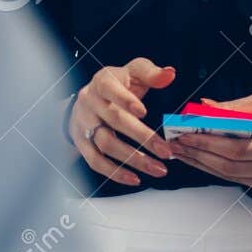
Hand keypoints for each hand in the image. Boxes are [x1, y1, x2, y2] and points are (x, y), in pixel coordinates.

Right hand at [68, 57, 174, 185]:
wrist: (88, 99)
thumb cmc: (117, 84)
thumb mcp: (133, 72)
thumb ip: (151, 73)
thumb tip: (169, 74)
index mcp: (102, 82)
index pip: (110, 89)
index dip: (125, 100)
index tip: (143, 112)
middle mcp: (89, 102)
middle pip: (114, 120)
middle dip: (142, 137)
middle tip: (165, 151)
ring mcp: (83, 124)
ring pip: (106, 143)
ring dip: (133, 159)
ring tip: (157, 168)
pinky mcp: (82, 144)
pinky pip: (95, 161)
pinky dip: (115, 173)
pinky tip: (135, 178)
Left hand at [169, 91, 251, 197]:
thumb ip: (235, 108)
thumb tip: (203, 108)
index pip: (236, 151)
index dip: (207, 144)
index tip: (184, 135)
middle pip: (231, 168)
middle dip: (199, 156)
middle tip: (176, 145)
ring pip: (234, 178)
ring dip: (205, 165)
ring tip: (183, 152)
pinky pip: (243, 180)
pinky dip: (221, 170)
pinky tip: (204, 159)